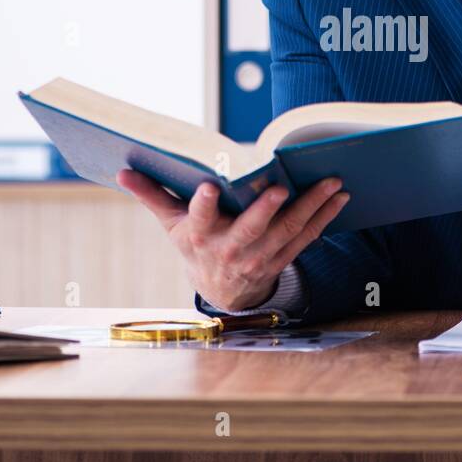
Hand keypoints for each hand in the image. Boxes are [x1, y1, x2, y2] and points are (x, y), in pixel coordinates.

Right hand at [117, 170, 348, 310]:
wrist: (220, 290)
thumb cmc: (194, 244)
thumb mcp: (170, 223)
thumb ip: (151, 194)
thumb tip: (121, 171)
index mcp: (200, 235)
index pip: (200, 219)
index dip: (203, 205)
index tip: (208, 187)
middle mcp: (230, 249)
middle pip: (250, 230)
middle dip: (266, 210)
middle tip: (283, 188)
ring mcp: (259, 258)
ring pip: (287, 232)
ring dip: (312, 208)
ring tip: (333, 183)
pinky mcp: (281, 260)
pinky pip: (306, 239)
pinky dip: (325, 218)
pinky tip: (339, 198)